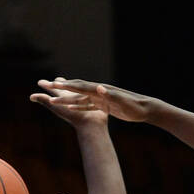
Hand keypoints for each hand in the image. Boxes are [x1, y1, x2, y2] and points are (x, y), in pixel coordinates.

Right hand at [36, 79, 152, 123]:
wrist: (145, 108)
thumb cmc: (135, 106)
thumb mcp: (123, 102)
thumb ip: (110, 95)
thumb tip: (99, 87)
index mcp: (101, 91)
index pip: (81, 87)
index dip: (68, 86)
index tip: (55, 84)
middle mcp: (99, 92)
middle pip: (77, 89)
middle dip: (62, 88)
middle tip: (48, 86)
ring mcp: (100, 99)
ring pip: (80, 98)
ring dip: (67, 98)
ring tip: (55, 98)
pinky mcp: (104, 105)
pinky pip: (88, 106)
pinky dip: (79, 106)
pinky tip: (72, 108)